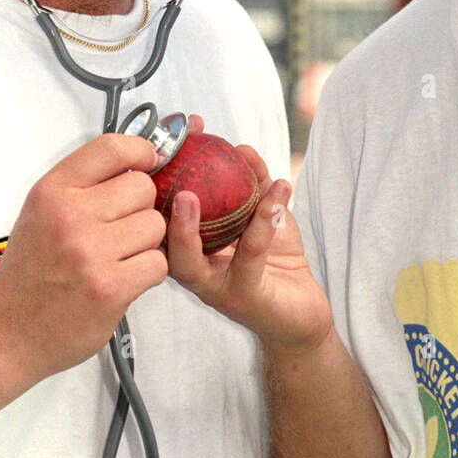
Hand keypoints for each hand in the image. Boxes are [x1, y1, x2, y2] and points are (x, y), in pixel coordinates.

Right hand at [0, 133, 167, 384]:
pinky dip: (148, 272)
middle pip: (142, 188)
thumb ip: (83, 186)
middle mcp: (70, 216)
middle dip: (140, 208)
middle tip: (121, 229)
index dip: (140, 151)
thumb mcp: (40, 214)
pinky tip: (125, 279)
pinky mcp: (109, 288)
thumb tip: (137, 163)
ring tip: (120, 257)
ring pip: (155, 226)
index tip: (148, 162)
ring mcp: (90, 253)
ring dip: (146, 243)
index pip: (111, 148)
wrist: (5, 334)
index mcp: (52, 192)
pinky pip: (157, 263)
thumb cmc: (28, 274)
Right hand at [165, 145, 331, 354]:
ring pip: (190, 265)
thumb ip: (252, 185)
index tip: (180, 144)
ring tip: (196, 194)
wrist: (302, 313)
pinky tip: (278, 189)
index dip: (161, 183)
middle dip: (155, 217)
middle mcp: (195, 273)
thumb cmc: (275, 266)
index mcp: (191, 251)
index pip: (162, 219)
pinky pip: (250, 255)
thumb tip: (241, 148)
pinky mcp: (245, 298)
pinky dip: (264, 218)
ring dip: (191, 228)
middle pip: (158, 249)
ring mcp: (215, 290)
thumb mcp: (262, 217)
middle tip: (163, 185)